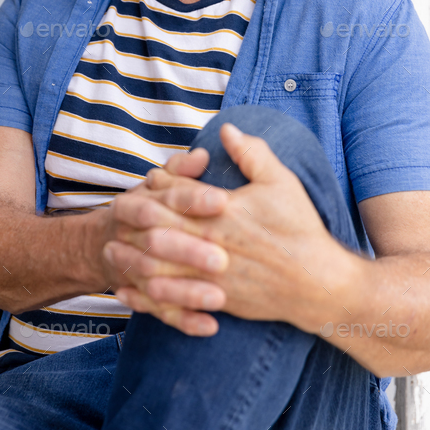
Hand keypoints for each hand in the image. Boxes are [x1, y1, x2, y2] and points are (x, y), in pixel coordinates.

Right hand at [102, 146, 230, 334]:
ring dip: (187, 291)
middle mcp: (127, 236)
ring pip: (155, 282)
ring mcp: (130, 269)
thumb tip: (202, 156)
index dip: (192, 198)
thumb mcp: (158, 183)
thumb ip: (180, 171)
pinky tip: (210, 325)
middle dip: (189, 250)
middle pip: (156, 242)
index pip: (162, 198)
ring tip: (220, 297)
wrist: (103, 244)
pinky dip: (184, 320)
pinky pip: (160, 312)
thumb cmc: (147, 207)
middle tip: (223, 258)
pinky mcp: (139, 297)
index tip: (223, 200)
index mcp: (132, 203)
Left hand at [106, 124, 352, 335]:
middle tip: (118, 208)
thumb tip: (227, 128)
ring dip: (131, 257)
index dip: (160, 183)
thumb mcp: (281, 182)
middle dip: (136, 217)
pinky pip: (170, 300)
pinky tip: (129, 291)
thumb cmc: (300, 229)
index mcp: (222, 211)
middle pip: (158, 227)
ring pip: (157, 266)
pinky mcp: (213, 300)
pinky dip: (145, 295)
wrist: (318, 284)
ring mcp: (209, 275)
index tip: (151, 177)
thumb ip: (252, 153)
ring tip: (111, 250)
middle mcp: (210, 243)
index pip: (177, 192)